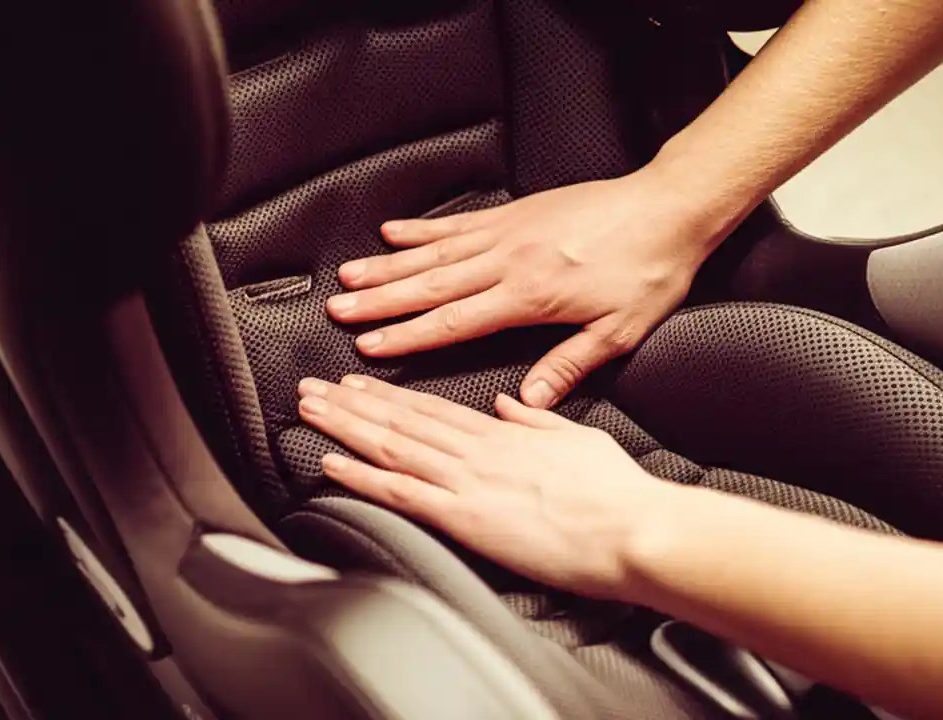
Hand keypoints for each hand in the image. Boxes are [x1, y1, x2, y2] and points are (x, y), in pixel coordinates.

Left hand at [297, 374, 676, 598]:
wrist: (633, 529)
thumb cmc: (616, 494)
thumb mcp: (578, 440)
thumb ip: (538, 421)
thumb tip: (509, 404)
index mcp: (505, 435)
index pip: (434, 408)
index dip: (390, 394)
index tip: (359, 383)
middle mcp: (478, 451)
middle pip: (402, 420)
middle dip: (351, 403)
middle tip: (313, 388)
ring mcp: (468, 482)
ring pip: (391, 445)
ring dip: (344, 427)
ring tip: (309, 412)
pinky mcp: (465, 517)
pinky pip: (400, 492)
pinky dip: (361, 476)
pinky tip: (331, 464)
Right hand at [327, 167, 725, 407]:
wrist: (670, 208)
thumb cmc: (650, 272)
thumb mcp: (618, 331)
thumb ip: (569, 364)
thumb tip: (528, 398)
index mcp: (530, 297)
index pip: (455, 322)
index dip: (408, 337)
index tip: (370, 347)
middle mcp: (510, 261)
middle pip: (431, 286)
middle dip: (381, 302)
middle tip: (339, 311)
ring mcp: (509, 232)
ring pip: (435, 253)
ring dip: (388, 266)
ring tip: (349, 277)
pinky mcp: (516, 212)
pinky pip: (458, 222)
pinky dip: (423, 229)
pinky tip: (393, 233)